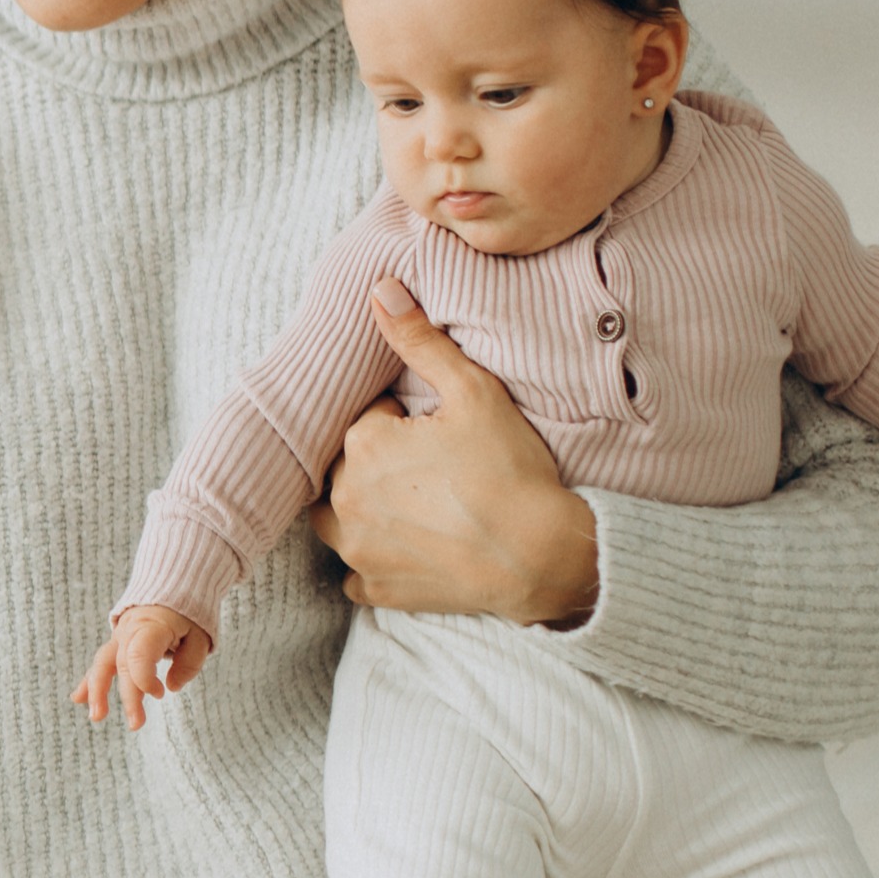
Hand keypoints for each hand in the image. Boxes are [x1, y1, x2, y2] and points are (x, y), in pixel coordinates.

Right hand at [75, 607, 211, 730]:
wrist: (171, 584)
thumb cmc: (188, 613)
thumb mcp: (200, 636)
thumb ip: (188, 663)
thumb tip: (170, 688)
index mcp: (152, 626)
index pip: (139, 656)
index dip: (146, 679)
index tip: (161, 693)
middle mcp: (130, 631)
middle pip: (122, 666)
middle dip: (128, 697)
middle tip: (136, 724)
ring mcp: (119, 637)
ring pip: (102, 663)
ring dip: (98, 690)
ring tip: (97, 716)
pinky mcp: (116, 643)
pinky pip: (101, 663)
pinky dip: (89, 681)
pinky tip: (78, 700)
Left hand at [307, 278, 598, 625]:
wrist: (542, 556)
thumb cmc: (511, 470)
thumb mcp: (473, 392)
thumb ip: (420, 340)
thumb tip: (380, 288)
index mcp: (363, 446)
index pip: (365, 417)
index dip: (400, 418)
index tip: (435, 430)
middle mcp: (345, 499)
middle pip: (346, 466)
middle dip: (377, 461)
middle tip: (431, 466)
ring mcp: (357, 550)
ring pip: (335, 518)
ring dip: (360, 506)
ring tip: (412, 501)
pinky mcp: (375, 589)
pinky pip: (355, 572)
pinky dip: (373, 559)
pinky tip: (408, 547)